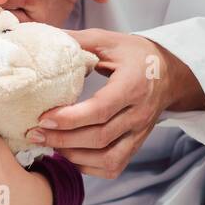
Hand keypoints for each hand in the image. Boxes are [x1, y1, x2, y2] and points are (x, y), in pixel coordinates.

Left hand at [23, 30, 201, 178]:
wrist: (169, 73)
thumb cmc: (136, 55)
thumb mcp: (109, 40)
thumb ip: (77, 41)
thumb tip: (43, 38)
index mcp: (133, 85)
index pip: (100, 109)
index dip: (70, 118)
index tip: (43, 117)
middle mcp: (139, 113)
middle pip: (100, 137)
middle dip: (63, 139)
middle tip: (34, 133)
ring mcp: (140, 133)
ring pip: (107, 158)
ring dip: (74, 156)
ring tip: (49, 144)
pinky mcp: (136, 144)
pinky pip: (114, 166)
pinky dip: (89, 167)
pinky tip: (69, 155)